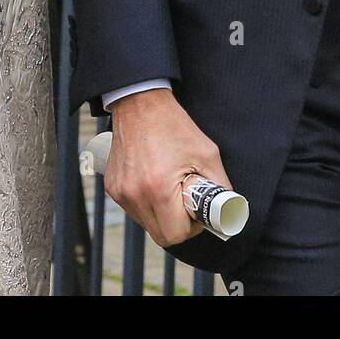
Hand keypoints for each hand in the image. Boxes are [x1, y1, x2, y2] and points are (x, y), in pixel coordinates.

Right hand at [105, 87, 230, 246]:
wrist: (140, 102)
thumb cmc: (174, 125)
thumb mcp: (207, 153)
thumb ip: (219, 186)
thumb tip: (227, 211)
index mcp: (158, 189)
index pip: (176, 235)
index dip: (192, 229)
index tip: (196, 213)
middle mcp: (135, 195)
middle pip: (160, 235)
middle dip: (177, 226)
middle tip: (185, 203)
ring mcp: (120, 192)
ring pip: (146, 224)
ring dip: (161, 215)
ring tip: (169, 188)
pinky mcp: (112, 187)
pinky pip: (134, 209)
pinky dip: (146, 203)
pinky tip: (153, 182)